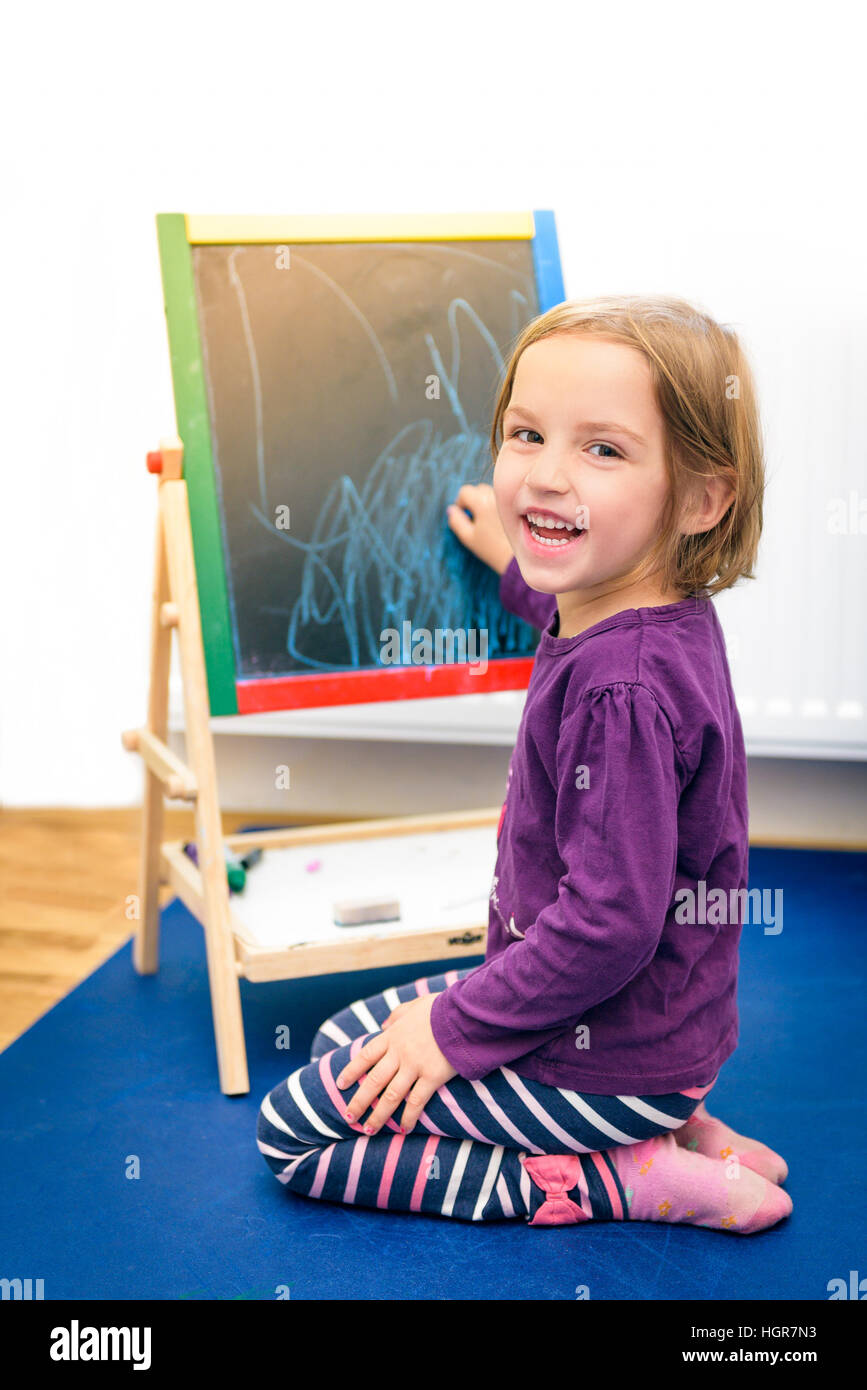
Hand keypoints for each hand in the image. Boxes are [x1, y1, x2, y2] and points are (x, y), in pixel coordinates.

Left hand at [335, 994, 457, 1134]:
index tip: (340, 1085)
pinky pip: (416, 1101)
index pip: (365, 1056)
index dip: (351, 1071)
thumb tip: (384, 1025)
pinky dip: (408, 1117)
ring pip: (390, 1096)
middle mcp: (399, 1053)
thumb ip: (398, 1014)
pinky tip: (403, 1129)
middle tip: (348, 1117)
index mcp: (393, 1035)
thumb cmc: (441, 1008)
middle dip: (359, 1101)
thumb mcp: (415, 1005)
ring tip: (368, 1130)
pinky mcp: (432, 1076)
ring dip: (378, 1116)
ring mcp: (414, 1065)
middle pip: (373, 1081)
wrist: (464, 1013)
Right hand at [447, 483, 512, 574]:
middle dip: (472, 501)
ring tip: (486, 520)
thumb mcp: (468, 537)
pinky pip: (501, 499)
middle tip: (474, 519)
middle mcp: (496, 495)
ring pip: (490, 493)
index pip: (464, 492)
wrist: (517, 557)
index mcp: (482, 501)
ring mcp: (507, 499)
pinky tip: (497, 521)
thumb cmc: (492, 548)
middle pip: (478, 489)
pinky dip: (495, 505)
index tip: (462, 515)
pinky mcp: (516, 505)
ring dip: (484, 501)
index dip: (459, 503)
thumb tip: (452, 510)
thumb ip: (456, 521)